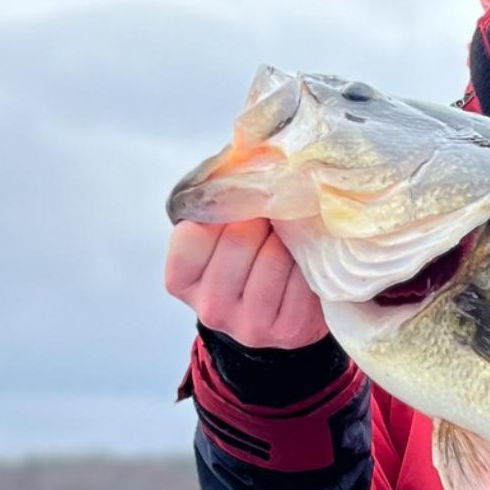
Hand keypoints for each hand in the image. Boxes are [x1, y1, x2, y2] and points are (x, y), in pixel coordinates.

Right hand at [164, 219, 327, 349]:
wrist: (274, 319)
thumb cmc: (243, 267)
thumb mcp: (216, 241)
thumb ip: (218, 208)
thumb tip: (248, 159)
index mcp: (181, 282)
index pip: (193, 231)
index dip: (223, 208)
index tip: (240, 204)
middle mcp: (210, 308)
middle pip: (239, 238)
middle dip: (261, 217)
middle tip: (273, 214)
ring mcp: (248, 324)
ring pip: (274, 255)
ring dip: (287, 236)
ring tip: (287, 236)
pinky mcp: (288, 330)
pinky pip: (302, 275)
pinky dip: (308, 258)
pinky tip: (303, 259)